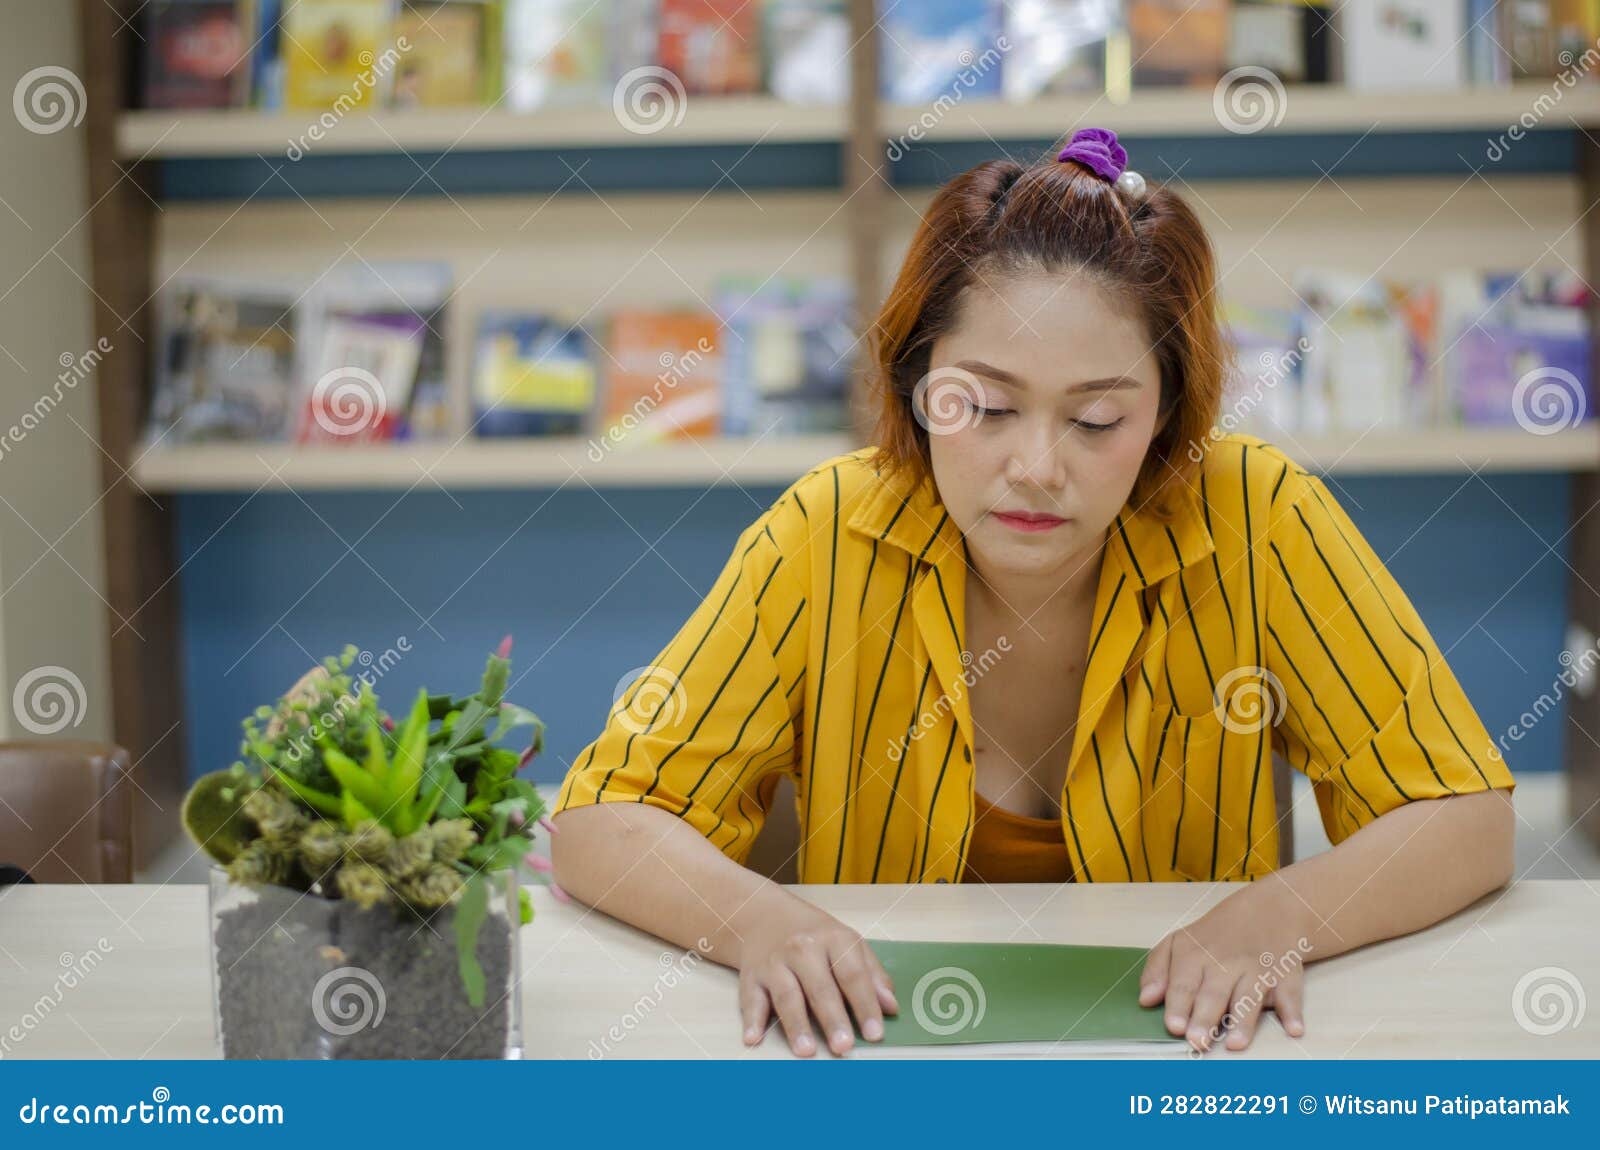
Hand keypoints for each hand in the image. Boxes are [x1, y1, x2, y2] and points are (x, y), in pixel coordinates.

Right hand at [736, 898, 897, 1056]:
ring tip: (807, 1051)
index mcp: (833, 939)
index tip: (875, 1033)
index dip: (865, 1005)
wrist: (764, 916)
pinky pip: (750, 999)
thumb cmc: (815, 936)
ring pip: (786, 995)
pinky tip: (754, 1038)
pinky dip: (752, 1020)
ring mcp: (775, 963)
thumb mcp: (848, 943)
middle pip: (820, 987)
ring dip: (796, 1024)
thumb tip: (890, 1007)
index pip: (853, 975)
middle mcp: (802, 949)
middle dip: (832, 1018)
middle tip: (844, 1046)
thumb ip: (871, 974)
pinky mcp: (752, 977)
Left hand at [1138, 887, 1309, 1052]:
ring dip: (1243, 1020)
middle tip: (1198, 1042)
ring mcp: (1258, 968)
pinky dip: (1292, 1011)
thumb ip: (1158, 970)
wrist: (1268, 910)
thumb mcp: (1179, 942)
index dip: (1178, 1005)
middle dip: (1205, 1017)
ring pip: (1249, 995)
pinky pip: (1290, 994)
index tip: (1174, 1027)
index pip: (1184, 983)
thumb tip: (1145, 1000)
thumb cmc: (1214, 936)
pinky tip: (1293, 1029)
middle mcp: (1226, 962)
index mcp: (1195, 955)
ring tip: (1235, 1044)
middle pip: (1214, 993)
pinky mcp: (1286, 974)